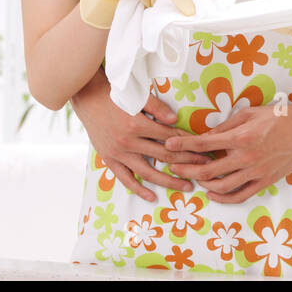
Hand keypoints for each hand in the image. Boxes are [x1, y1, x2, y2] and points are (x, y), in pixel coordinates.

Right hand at [71, 71, 208, 202]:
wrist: (88, 98)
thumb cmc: (114, 94)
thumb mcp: (136, 96)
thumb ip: (156, 107)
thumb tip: (175, 120)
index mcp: (137, 125)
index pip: (170, 138)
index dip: (188, 144)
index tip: (203, 149)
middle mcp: (128, 142)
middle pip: (163, 156)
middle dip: (187, 162)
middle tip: (204, 168)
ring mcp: (118, 153)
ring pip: (147, 172)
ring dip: (168, 181)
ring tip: (187, 187)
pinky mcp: (109, 160)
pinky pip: (125, 178)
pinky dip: (138, 189)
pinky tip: (152, 196)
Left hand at [164, 101, 291, 204]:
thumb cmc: (277, 117)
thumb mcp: (248, 113)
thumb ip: (226, 126)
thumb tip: (206, 135)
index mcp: (240, 138)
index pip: (203, 143)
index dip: (183, 145)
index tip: (168, 144)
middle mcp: (246, 158)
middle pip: (208, 170)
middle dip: (186, 168)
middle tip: (172, 167)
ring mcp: (256, 172)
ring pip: (221, 187)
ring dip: (202, 184)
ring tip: (192, 178)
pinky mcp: (265, 182)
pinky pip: (240, 196)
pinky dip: (223, 198)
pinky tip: (212, 193)